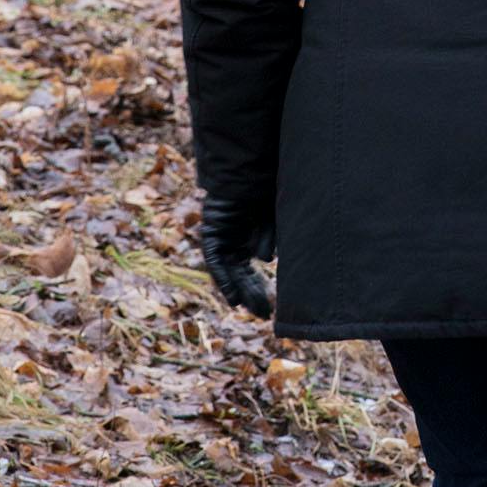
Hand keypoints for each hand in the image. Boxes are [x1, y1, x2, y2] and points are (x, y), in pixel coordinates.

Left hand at [199, 190, 275, 317]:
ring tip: (254, 312)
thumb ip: (270, 238)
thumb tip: (265, 260)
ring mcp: (223, 241)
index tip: (270, 307)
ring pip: (231, 274)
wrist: (247, 171)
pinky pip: (216, 264)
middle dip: (254, 295)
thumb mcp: (274, 218)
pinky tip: (234, 300)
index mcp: (249, 240)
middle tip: (265, 315)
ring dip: (242, 293)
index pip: (252, 271)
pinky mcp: (212, 237)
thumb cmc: (265, 190)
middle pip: (242, 276)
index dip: (259, 289)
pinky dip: (225, 282)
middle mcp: (235, 243)